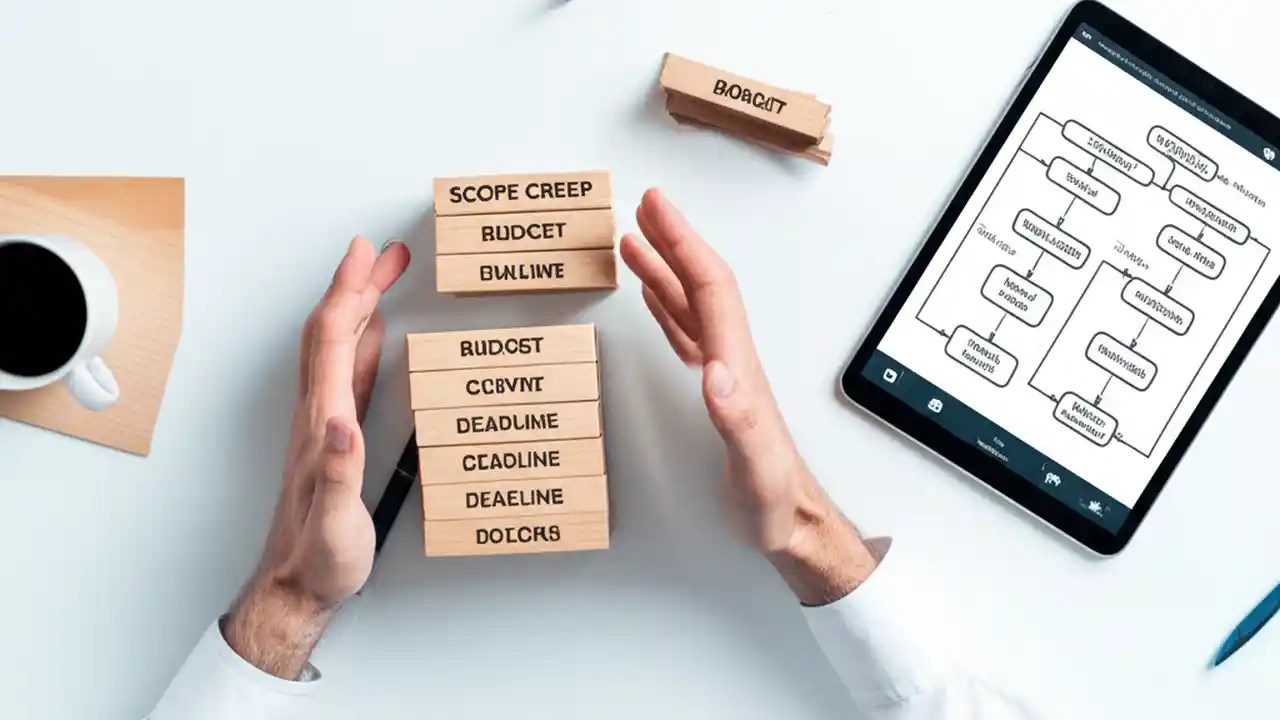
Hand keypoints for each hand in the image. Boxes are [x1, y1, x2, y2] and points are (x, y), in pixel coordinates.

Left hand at [225, 237, 410, 678]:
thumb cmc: (318, 559)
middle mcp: (319, 415)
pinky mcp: (336, 440)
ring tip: (385, 279)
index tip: (364, 253)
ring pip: (339, 348)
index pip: (330, 340)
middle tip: (387, 253)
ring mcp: (325, 425)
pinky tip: (376, 338)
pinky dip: (363, 344)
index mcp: (321, 424)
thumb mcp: (334, 522)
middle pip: (332, 332)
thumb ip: (339, 472)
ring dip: (360, 307)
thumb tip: (343, 422)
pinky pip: (349, 375)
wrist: (297, 586)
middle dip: (356, 284)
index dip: (346, 292)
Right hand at [620, 190, 877, 604]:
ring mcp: (723, 373)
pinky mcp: (715, 392)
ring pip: (690, 305)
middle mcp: (731, 360)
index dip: (683, 243)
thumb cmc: (773, 499)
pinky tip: (654, 297)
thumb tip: (714, 372)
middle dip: (674, 238)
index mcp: (737, 367)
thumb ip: (737, 418)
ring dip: (664, 267)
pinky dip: (666, 307)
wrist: (790, 522)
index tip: (656, 208)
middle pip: (701, 283)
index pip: (710, 289)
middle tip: (645, 203)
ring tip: (636, 238)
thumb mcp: (756, 466)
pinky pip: (686, 334)